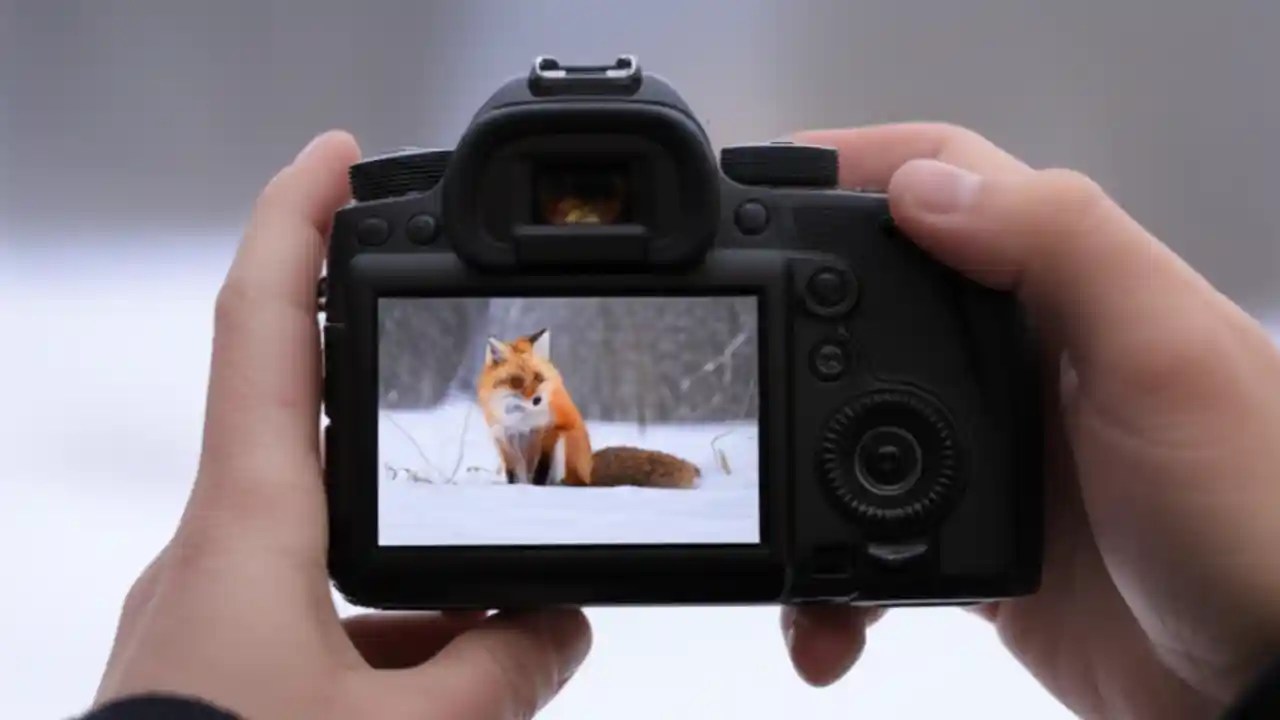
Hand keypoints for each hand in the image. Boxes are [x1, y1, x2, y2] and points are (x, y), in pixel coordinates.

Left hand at [93, 131, 591, 719]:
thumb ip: (500, 674)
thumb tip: (559, 626)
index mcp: (248, 526)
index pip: (263, 326)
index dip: (298, 220)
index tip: (338, 155)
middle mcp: (220, 551)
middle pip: (320, 431)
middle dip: (407, 403)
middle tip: (488, 395)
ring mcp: (220, 611)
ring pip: (340, 544)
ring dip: (428, 559)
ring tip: (523, 602)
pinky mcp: (227, 665)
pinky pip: (328, 616)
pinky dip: (402, 634)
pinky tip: (466, 678)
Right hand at [777, 123, 1279, 717]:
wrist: (1261, 685)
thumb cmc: (1256, 520)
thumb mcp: (1165, 357)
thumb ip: (1056, 248)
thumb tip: (922, 187)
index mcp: (1071, 285)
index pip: (952, 179)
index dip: (857, 162)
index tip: (764, 185)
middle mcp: (1025, 354)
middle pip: (875, 296)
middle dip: (794, 322)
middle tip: (737, 356)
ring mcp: (992, 447)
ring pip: (849, 425)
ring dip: (796, 473)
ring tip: (774, 518)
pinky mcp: (972, 532)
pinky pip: (863, 538)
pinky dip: (830, 581)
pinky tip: (831, 617)